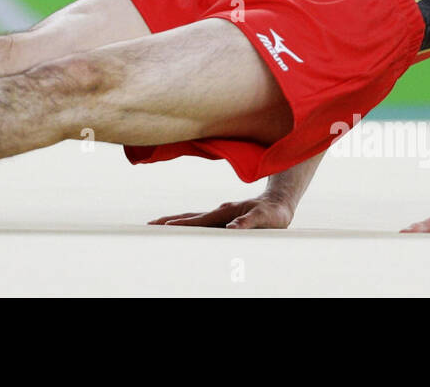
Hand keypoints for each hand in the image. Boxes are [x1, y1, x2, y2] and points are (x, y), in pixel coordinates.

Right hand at [149, 196, 293, 228]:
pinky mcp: (225, 218)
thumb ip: (248, 222)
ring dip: (176, 221)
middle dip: (169, 221)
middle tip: (149, 224)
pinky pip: (203, 221)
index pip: (198, 220)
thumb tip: (232, 228)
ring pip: (194, 217)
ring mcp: (221, 214)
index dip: (181, 224)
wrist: (280, 202)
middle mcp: (220, 212)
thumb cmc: (274, 213)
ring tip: (160, 224)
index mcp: (225, 213)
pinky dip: (189, 223)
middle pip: (189, 217)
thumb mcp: (264, 218)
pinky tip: (184, 227)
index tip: (163, 227)